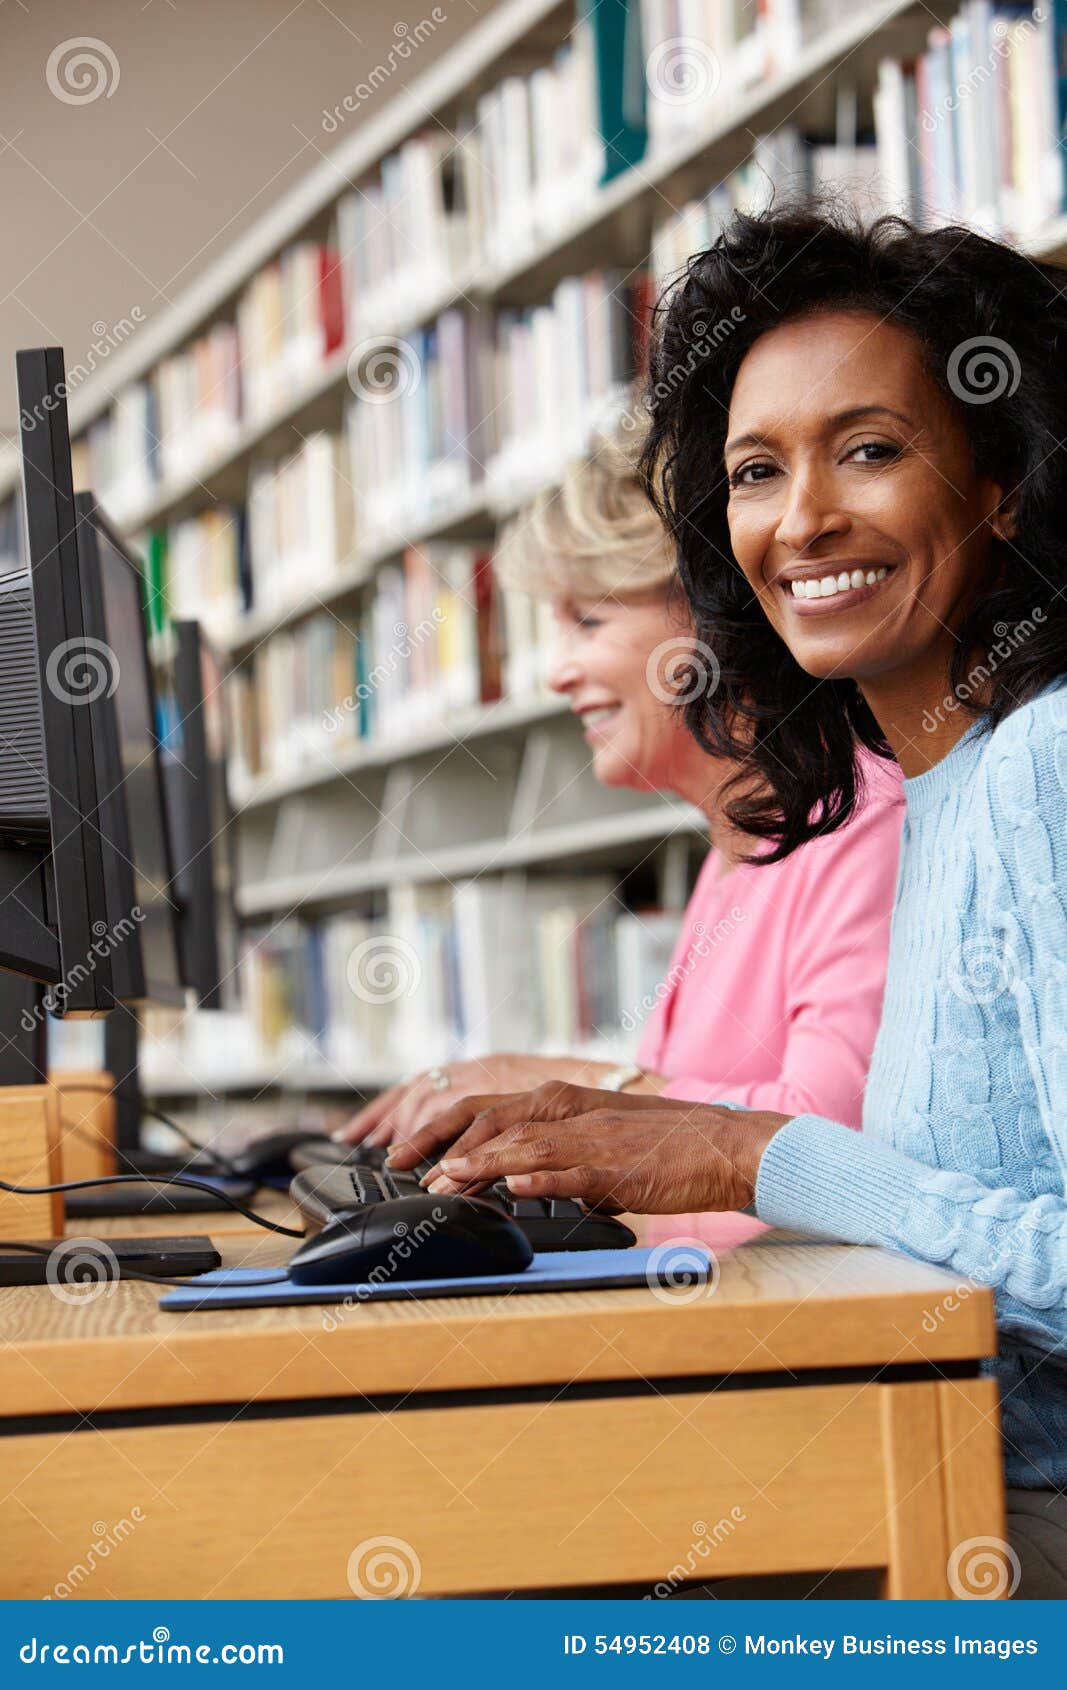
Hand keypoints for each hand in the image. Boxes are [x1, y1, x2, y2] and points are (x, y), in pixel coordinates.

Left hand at [389, 1079, 787, 1215]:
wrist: (728, 1146)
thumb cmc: (673, 1147)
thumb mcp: (606, 1143)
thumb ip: (562, 1157)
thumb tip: (523, 1184)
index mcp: (568, 1101)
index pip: (491, 1109)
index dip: (445, 1129)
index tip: (410, 1152)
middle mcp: (574, 1111)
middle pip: (494, 1121)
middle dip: (444, 1144)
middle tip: (405, 1169)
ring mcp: (594, 1138)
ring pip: (523, 1146)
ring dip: (478, 1166)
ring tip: (442, 1184)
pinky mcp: (620, 1167)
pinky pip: (572, 1171)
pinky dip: (538, 1178)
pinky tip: (511, 1187)